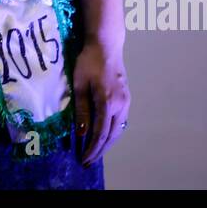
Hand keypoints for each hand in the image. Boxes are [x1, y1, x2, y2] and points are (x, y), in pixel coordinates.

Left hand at [72, 42, 129, 166]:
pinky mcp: (126, 97)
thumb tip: (83, 133)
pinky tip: (105, 135)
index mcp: (107, 102)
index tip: (84, 159)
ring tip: (96, 152)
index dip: (92, 148)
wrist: (106, 46)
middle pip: (112, 135)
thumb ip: (82, 110)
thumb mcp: (79, 85)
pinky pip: (121, 120)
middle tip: (89, 161)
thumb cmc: (88, 62)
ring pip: (118, 129)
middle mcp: (120, 105)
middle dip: (100, 150)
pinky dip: (113, 132)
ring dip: (108, 142)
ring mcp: (125, 101)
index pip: (100, 133)